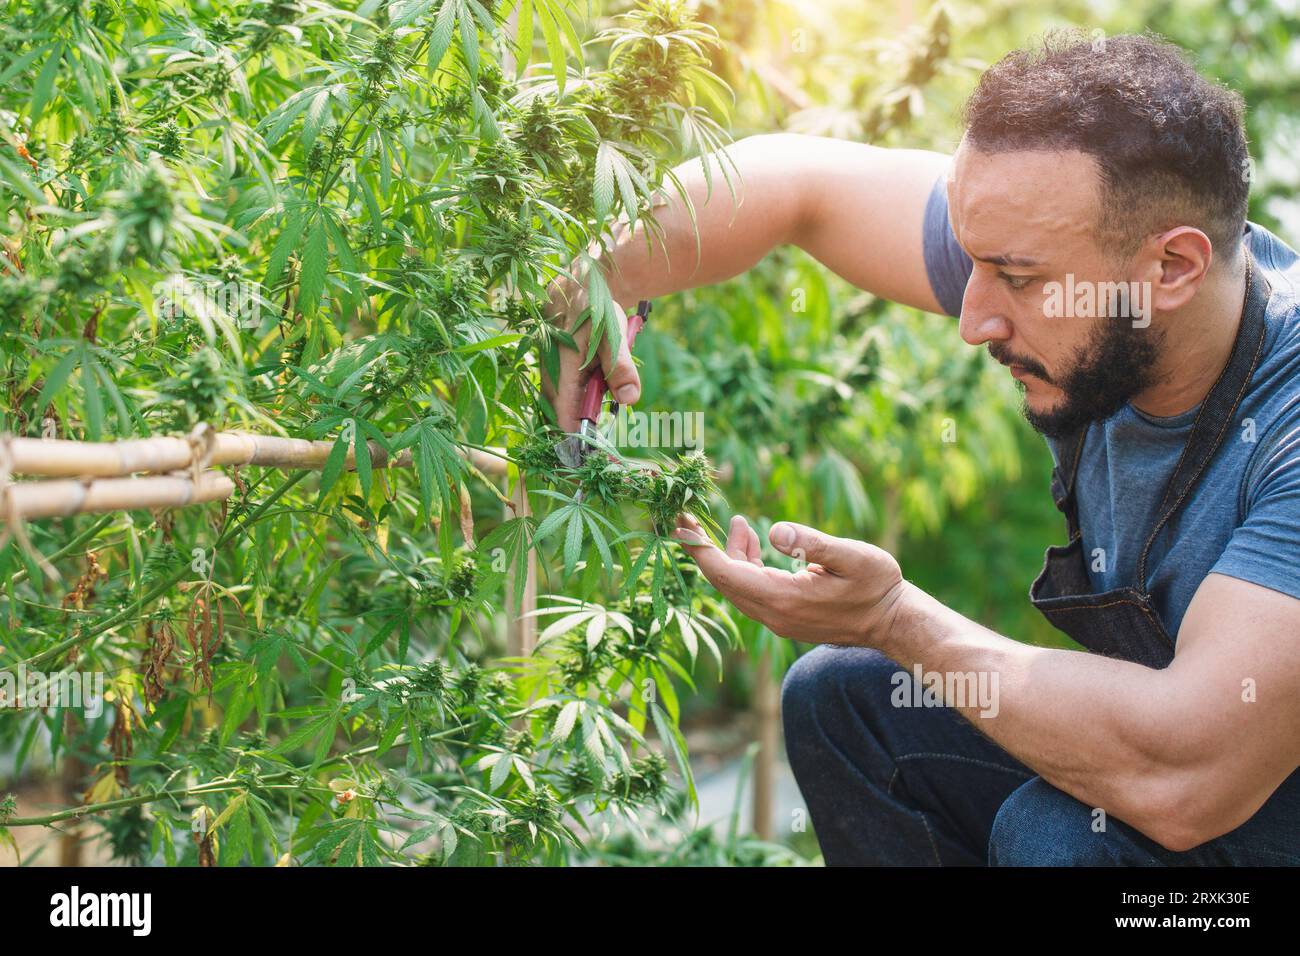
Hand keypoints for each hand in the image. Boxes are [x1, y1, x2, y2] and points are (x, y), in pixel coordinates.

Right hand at [540, 275, 640, 433]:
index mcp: (562, 367)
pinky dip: (574, 402)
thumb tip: (629, 400)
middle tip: (597, 444)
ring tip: (595, 424)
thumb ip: (621, 369)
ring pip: (559, 404)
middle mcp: (549, 372)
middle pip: (559, 413)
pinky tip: (591, 399)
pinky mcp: (551, 369)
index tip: (589, 454)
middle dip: (577, 429)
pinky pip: (560, 394)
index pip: (564, 413)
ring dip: (576, 413)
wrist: (580, 284)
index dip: (576, 436)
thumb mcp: (615, 336)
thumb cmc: (598, 309)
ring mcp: (547, 371)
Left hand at [673, 512, 907, 648]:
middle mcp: (773, 614)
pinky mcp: (783, 615)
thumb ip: (813, 543)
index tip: (682, 523)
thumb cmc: (878, 585)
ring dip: (729, 554)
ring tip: (736, 523)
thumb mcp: (853, 557)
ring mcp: (777, 618)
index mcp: (783, 599)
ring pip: (737, 585)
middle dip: (703, 549)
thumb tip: (774, 530)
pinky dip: (744, 564)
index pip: (726, 574)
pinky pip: (751, 589)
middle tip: (687, 517)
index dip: (700, 549)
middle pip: (723, 581)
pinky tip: (753, 541)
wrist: (893, 622)